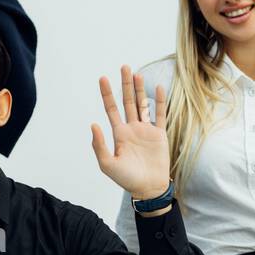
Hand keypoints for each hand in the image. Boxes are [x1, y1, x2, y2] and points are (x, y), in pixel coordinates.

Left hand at [91, 65, 170, 199]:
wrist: (149, 188)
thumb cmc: (127, 179)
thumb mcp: (108, 164)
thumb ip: (99, 145)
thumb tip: (93, 124)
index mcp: (119, 134)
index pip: (111, 109)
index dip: (107, 94)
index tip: (103, 78)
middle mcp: (132, 128)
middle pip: (128, 101)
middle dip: (125, 85)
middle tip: (123, 66)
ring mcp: (146, 130)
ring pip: (143, 104)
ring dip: (140, 89)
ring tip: (136, 73)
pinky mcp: (160, 135)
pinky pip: (160, 115)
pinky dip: (159, 101)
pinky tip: (159, 88)